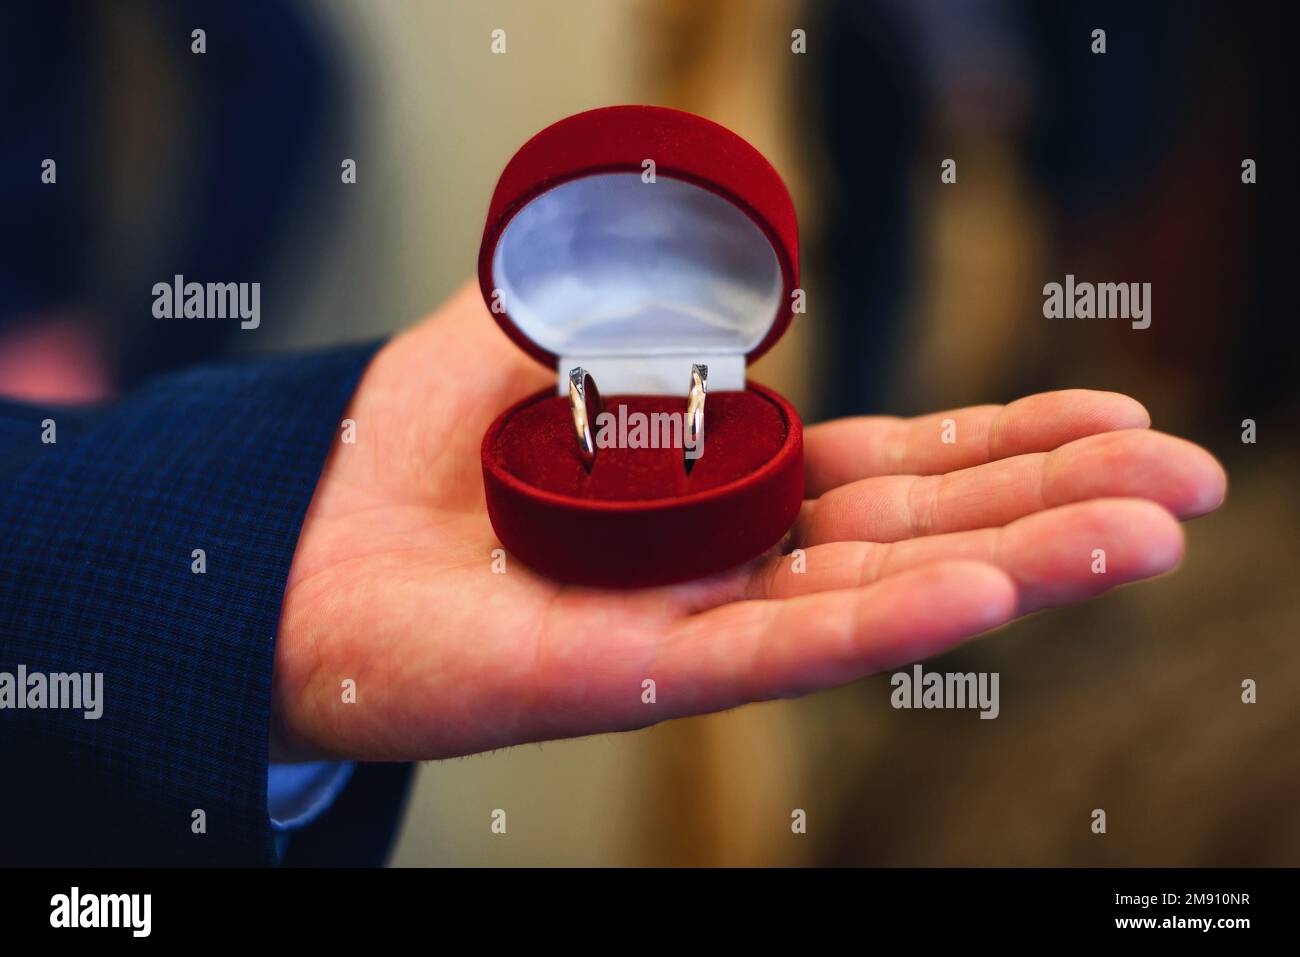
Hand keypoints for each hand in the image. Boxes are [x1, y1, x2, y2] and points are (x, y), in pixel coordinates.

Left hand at [272, 284, 1226, 760]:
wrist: (288, 541)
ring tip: (1145, 538)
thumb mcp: (531, 331)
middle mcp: (727, 564)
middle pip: (914, 532)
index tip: (1115, 419)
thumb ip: (637, 295)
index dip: (1002, 447)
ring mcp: (686, 624)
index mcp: (722, 490)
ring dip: (1015, 567)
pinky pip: (767, 650)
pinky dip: (879, 620)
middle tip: (1190, 486)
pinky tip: (984, 594)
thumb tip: (749, 273)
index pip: (890, 470)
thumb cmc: (405, 448)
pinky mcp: (623, 673)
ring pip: (872, 597)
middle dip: (1054, 508)